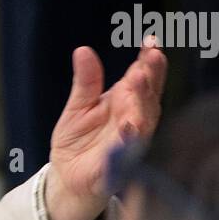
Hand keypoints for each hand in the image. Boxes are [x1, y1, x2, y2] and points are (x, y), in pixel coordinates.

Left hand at [47, 37, 167, 219]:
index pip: (142, 77)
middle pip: (148, 96)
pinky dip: (129, 140)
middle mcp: (134, 118)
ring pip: (143, 121)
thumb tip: (83, 50)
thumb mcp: (78, 106)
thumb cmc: (78, 140)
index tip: (151, 43)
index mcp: (126, 101)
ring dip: (141, 104)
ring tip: (136, 85)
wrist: (67, 176)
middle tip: (143, 65)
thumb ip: (86, 81)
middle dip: (149, 80)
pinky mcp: (121, 164)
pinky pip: (129, 152)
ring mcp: (131, 142)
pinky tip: (128, 126)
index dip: (149, 61)